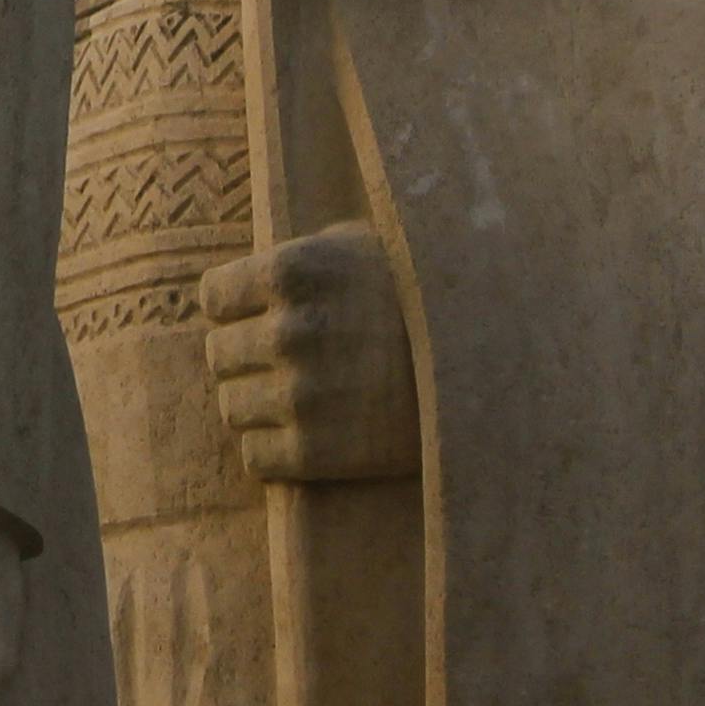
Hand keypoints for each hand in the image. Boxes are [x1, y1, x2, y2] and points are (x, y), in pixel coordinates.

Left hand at [200, 220, 419, 483]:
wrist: (489, 369)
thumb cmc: (420, 301)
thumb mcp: (361, 249)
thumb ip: (299, 258)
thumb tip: (239, 281)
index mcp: (294, 272)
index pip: (214, 297)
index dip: (238, 308)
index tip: (265, 317)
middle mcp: (290, 331)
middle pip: (220, 354)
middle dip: (250, 357)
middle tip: (294, 363)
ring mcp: (302, 394)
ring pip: (232, 407)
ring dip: (260, 405)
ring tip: (303, 400)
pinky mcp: (316, 452)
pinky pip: (255, 456)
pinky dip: (275, 449)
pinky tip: (310, 434)